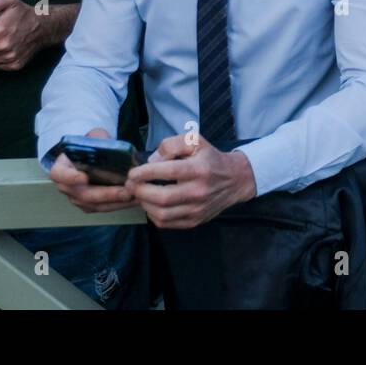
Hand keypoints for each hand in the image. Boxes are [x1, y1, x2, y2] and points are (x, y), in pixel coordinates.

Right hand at [49, 127, 139, 212]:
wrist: (95, 154)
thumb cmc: (93, 145)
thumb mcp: (94, 137)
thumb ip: (99, 140)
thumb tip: (112, 147)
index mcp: (62, 167)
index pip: (58, 174)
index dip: (69, 177)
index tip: (83, 178)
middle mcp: (66, 186)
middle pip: (82, 195)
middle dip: (106, 194)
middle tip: (124, 191)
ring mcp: (77, 198)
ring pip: (94, 205)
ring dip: (115, 202)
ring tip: (133, 195)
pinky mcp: (90, 205)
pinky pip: (103, 208)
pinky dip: (119, 205)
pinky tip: (133, 199)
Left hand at [125, 132, 256, 228]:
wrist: (235, 180)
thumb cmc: (210, 158)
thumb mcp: (195, 141)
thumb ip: (171, 145)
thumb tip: (152, 161)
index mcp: (199, 169)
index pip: (168, 172)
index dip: (145, 173)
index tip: (132, 173)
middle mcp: (199, 191)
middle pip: (162, 198)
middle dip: (140, 191)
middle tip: (130, 184)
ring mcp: (197, 209)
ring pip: (162, 214)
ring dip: (144, 204)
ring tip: (140, 194)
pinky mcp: (195, 221)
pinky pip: (167, 223)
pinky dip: (153, 215)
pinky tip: (151, 204)